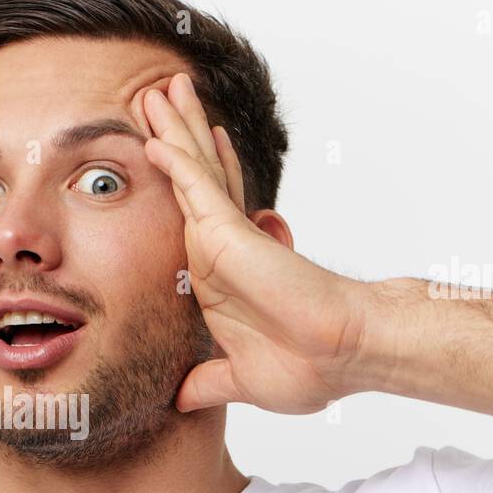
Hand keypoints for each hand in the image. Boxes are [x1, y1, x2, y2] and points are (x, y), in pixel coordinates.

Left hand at [141, 73, 373, 413]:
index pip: (189, 222)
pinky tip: (155, 140)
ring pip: (193, 175)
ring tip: (157, 91)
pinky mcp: (234, 237)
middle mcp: (221, 252)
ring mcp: (228, 239)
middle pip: (191, 184)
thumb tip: (177, 401)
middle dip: (172, 139)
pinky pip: (198, 193)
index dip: (176, 187)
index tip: (157, 159)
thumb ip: (207, 383)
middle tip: (150, 100)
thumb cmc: (309, 368)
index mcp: (217, 281)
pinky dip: (177, 166)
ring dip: (173, 132)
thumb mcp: (237, 380)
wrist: (342, 358)